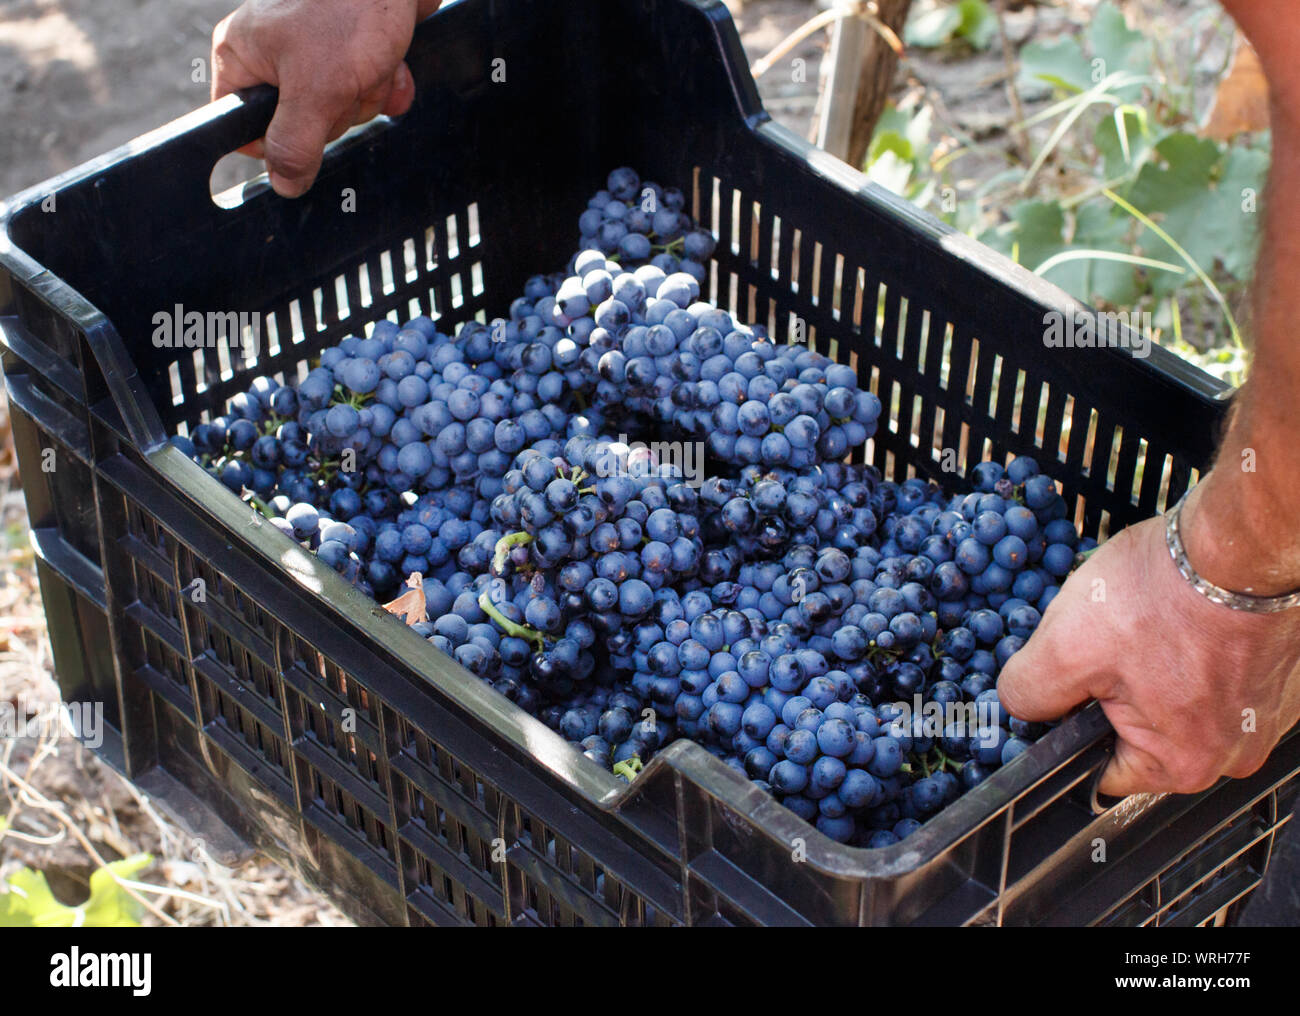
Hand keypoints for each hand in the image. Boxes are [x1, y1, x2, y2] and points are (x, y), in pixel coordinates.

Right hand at [211, 0, 439, 197]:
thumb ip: (295, 142)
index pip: (248, 129)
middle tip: (346, 77)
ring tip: (371, 58)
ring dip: (366, 93)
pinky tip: (394, 62)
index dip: (284, 139)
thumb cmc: (350, 9)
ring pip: (340, 109)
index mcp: (242, 56)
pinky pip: (367, 89)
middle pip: (302, 125)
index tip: (310, 120)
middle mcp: (273, 53)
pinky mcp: (351, 47)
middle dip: (338, 109)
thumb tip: (283, 184)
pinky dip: (386, 81)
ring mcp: (314, 50)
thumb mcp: (317, 88)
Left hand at [997, 503, 1299, 797]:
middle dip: (1108, 690)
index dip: (1068, 727)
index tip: (1066, 686)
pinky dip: (1183, 651)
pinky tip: (1171, 618)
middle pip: (1134, 734)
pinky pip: (1207, 678)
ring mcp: (1255, 715)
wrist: (1236, 544)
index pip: (1098, 769)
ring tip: (1140, 623)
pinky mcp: (1268, 677)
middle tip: (1106, 642)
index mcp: (1183, 765)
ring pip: (1169, 702)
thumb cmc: (1163, 595)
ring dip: (1144, 667)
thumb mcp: (1064, 648)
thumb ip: (1028, 693)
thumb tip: (1020, 707)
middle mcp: (1230, 753)